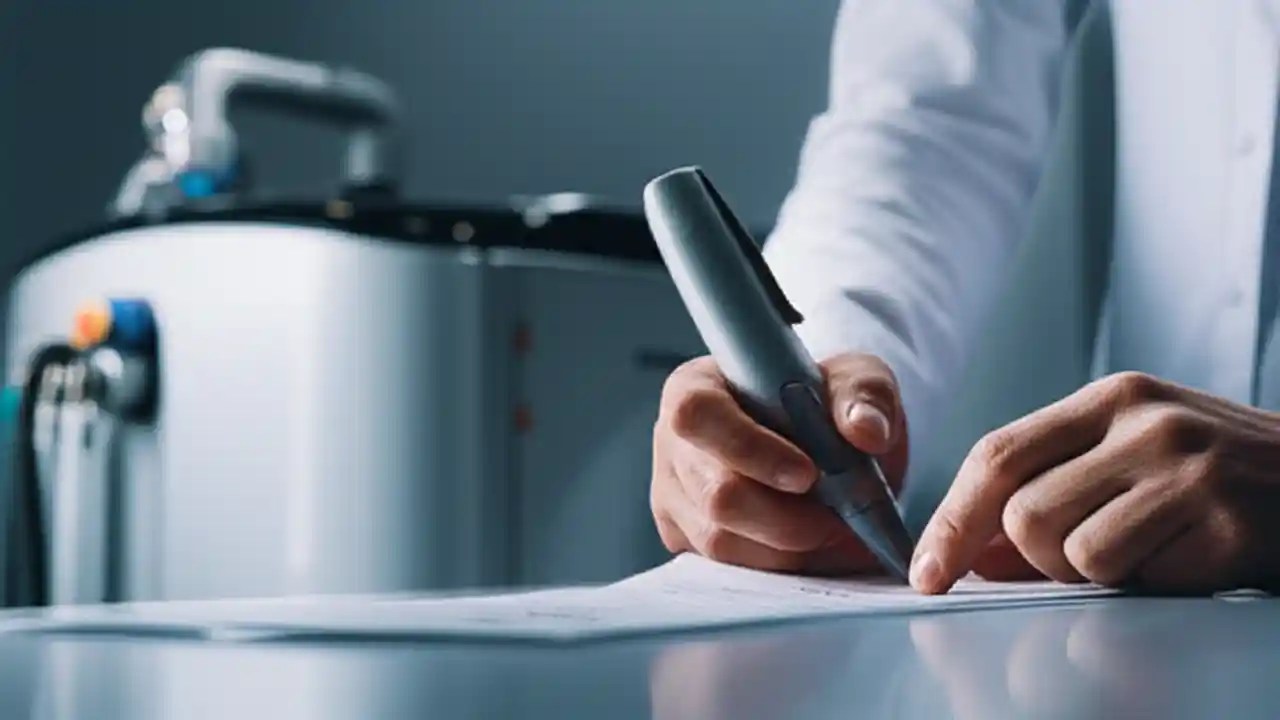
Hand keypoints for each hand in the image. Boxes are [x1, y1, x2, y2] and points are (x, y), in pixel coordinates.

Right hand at [650, 352, 907, 573]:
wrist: (823, 446)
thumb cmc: (828, 405)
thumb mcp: (857, 381)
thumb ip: (865, 395)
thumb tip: (866, 430)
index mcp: (697, 387)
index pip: (697, 414)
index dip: (748, 447)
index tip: (808, 474)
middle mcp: (673, 445)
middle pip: (715, 495)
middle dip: (787, 519)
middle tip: (839, 517)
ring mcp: (673, 498)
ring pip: (722, 543)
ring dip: (788, 548)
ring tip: (829, 527)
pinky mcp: (686, 542)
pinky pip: (728, 571)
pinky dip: (777, 567)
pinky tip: (805, 545)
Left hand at [912, 371, 1279, 593]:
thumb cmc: (1219, 479)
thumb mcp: (1131, 464)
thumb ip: (1050, 497)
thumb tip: (970, 552)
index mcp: (1111, 399)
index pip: (996, 455)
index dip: (951, 519)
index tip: (927, 572)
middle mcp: (1143, 420)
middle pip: (1023, 512)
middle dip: (1037, 558)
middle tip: (1087, 557)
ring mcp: (1186, 466)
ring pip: (1071, 550)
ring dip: (1092, 575)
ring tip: (1146, 551)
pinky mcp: (1224, 518)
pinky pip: (1132, 576)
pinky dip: (1144, 585)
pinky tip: (1186, 558)